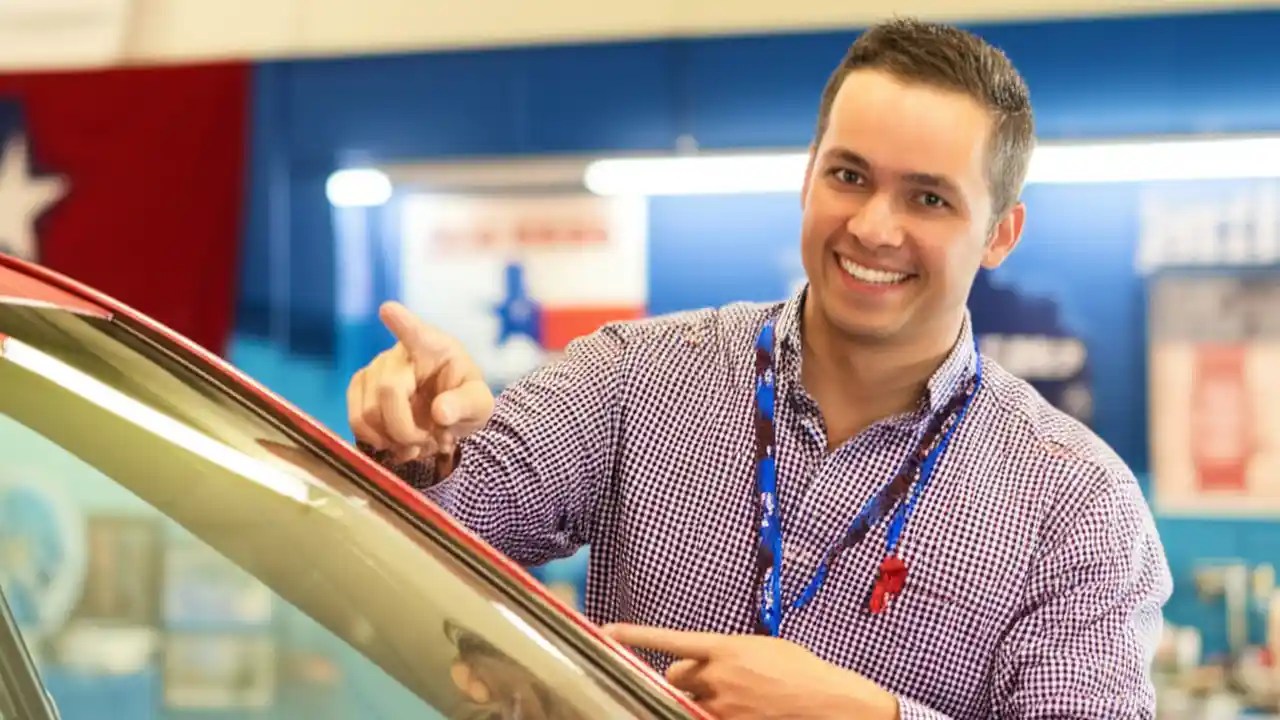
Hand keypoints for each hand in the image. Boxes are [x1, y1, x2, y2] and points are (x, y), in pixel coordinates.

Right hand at [348, 301, 493, 466]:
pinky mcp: (359, 389)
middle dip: (406, 429)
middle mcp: (398, 354)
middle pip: (387, 392)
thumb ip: (466, 405)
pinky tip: (396, 444)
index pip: (415, 331)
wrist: (447, 414)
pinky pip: (356, 421)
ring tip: (414, 444)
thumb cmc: (463, 400)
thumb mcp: (479, 404)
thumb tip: (441, 413)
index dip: (401, 321)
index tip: (388, 309)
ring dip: (392, 439)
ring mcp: (374, 370)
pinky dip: (376, 441)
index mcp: (434, 347)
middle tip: (427, 441)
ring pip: (367, 413)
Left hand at [603, 624, 899, 719]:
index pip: (669, 640)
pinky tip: (723, 708)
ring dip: (696, 699)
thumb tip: (712, 659)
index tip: (607, 633)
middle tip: (710, 681)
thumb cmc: (802, 671)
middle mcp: (716, 677)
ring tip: (730, 697)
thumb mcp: (764, 647)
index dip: (635, 636)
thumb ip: (730, 652)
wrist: (828, 702)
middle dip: (685, 678)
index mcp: (725, 647)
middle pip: (675, 676)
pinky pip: (699, 718)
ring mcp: (720, 706)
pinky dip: (706, 713)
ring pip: (685, 701)